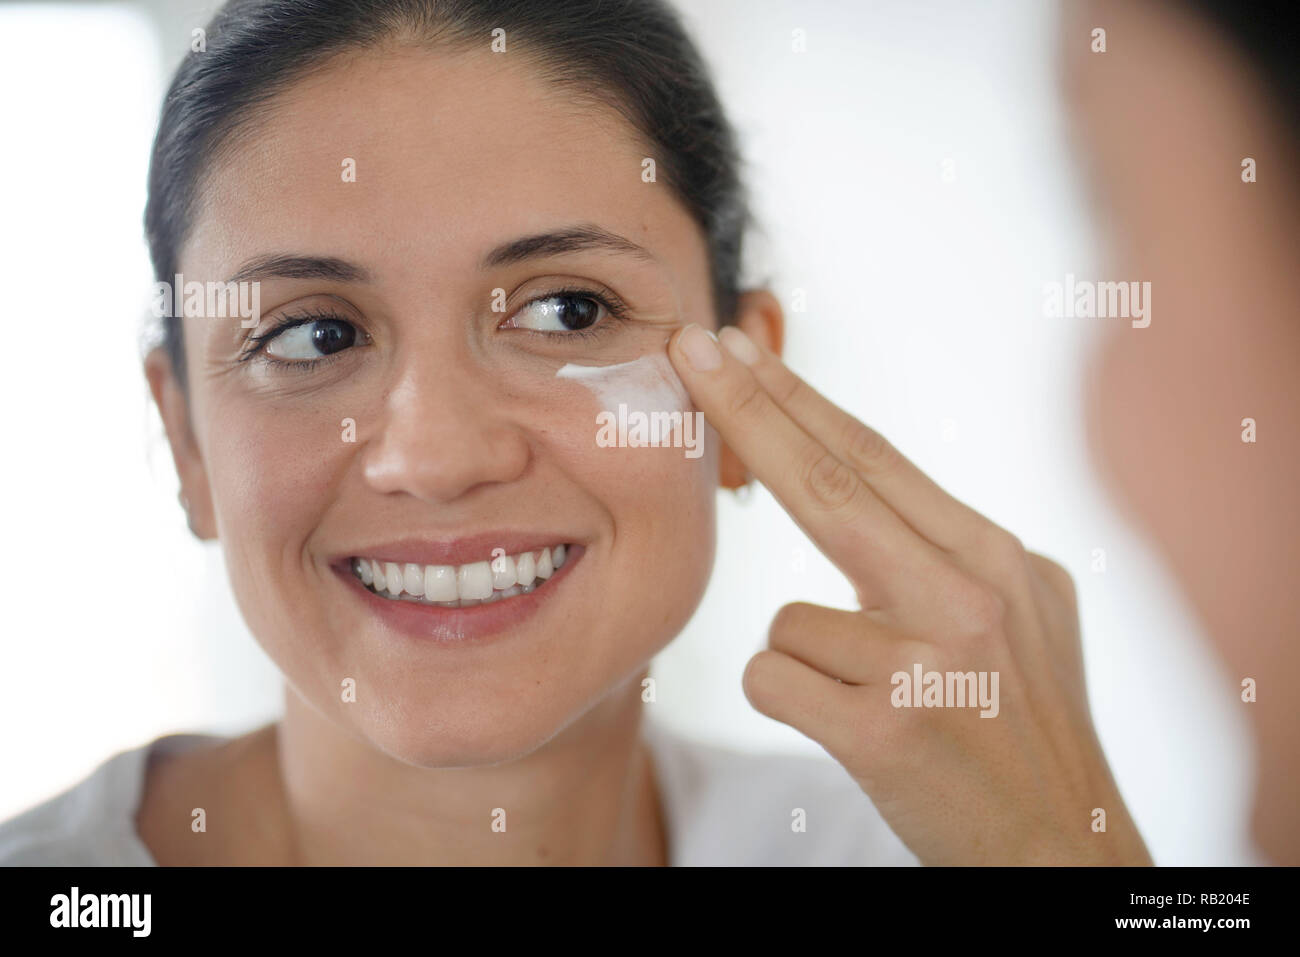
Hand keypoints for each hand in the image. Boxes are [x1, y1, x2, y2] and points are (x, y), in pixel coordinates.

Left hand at [667, 323, 1151, 865]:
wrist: (1066, 847)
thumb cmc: (1023, 727)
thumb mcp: (1014, 615)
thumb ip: (941, 553)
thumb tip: (856, 487)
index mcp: (996, 557)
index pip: (874, 458)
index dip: (796, 400)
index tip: (739, 350)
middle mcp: (970, 596)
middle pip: (827, 482)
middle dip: (749, 409)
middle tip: (690, 349)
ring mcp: (930, 663)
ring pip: (787, 620)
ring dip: (808, 659)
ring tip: (882, 704)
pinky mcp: (887, 732)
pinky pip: (772, 679)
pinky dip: (790, 700)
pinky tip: (853, 730)